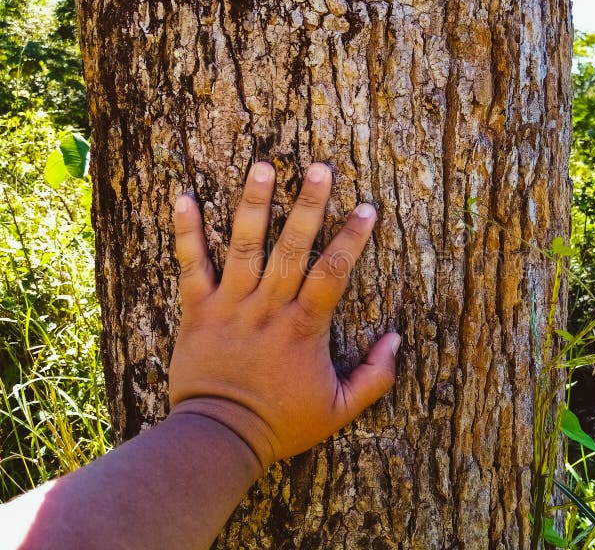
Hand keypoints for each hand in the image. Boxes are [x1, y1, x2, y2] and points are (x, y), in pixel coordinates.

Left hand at [168, 162, 398, 467]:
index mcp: (304, 327)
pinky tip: (185, 196)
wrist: (219, 439)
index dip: (352, 239)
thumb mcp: (339, 410)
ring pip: (244, 246)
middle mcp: (268, 307)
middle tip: (320, 168)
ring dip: (254, 205)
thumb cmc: (281, 424)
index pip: (333, 272)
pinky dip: (186, 232)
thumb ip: (375, 377)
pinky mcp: (198, 310)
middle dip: (309, 205)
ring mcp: (231, 305)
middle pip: (292, 247)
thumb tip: (397, 339)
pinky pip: (191, 265)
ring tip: (262, 167)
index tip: (367, 209)